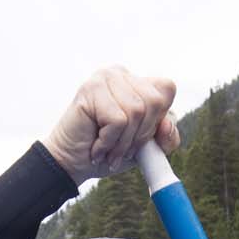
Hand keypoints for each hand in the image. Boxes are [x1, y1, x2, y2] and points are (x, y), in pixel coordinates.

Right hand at [41, 66, 180, 184]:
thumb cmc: (108, 152)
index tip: (141, 138)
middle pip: (154, 101)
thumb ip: (167, 138)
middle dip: (141, 135)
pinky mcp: (91, 89)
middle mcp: (121, 74)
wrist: (72, 164)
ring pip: (136, 111)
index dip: (160, 118)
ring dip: (123, 142)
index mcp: (137, 82)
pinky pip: (117, 120)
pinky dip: (109, 142)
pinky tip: (96, 147)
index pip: (167, 88)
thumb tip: (167, 124)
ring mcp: (105, 78)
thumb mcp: (147, 149)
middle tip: (122, 149)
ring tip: (108, 150)